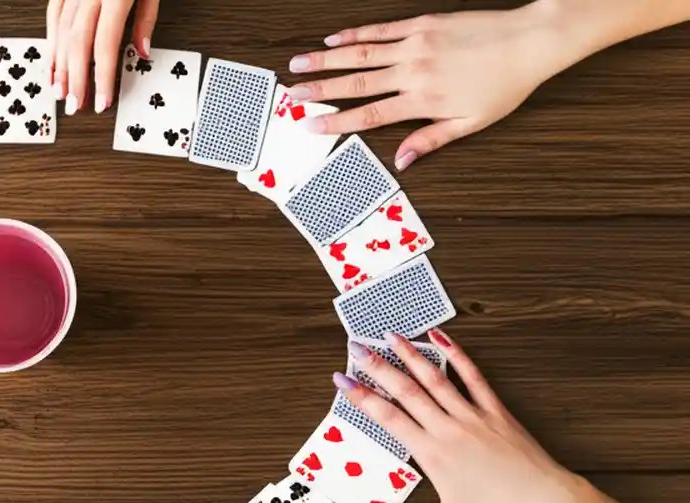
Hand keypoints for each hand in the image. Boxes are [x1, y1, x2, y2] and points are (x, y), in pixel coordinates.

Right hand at [48, 0, 158, 114]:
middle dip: (75, 79)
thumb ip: (145, 18)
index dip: (103, 77)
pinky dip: (51, 42)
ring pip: (62, 33)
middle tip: (74, 105)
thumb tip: (143, 51)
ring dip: (59, 66)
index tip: (102, 101)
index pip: (106, 44)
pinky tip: (52, 64)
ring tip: (60, 92)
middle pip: (78, 43)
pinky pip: (53, 15)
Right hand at [287, 3, 574, 169]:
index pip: (369, 114)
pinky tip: (333, 39)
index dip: (336, 121)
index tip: (309, 125)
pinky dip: (354, 34)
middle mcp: (413, 72)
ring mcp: (415, 45)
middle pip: (355, 83)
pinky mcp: (421, 24)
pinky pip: (380, 29)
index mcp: (422, 101)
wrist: (528, 41)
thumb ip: (430, 140)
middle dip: (319, 88)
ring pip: (360, 54)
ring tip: (298, 62)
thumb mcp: (470, 124)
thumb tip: (400, 160)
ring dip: (326, 59)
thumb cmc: (504, 86)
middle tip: (290, 92)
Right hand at [337, 329, 591, 502]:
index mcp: (432, 454)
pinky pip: (473, 377)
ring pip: (435, 379)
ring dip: (410, 355)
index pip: (388, 418)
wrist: (545, 502)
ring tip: (391, 335)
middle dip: (377, 367)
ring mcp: (473, 416)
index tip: (342, 380)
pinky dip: (457, 355)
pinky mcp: (495, 410)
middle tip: (356, 347)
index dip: (362, 397)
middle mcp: (448, 429)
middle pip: (406, 391)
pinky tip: (442, 338)